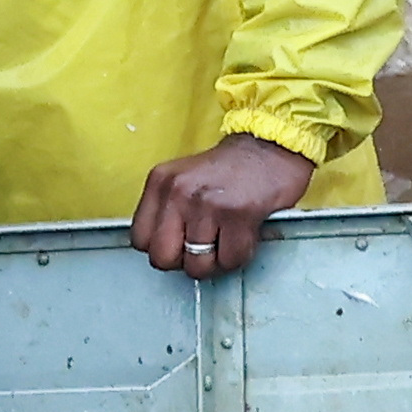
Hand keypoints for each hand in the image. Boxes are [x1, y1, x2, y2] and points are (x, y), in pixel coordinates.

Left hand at [132, 132, 316, 277]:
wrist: (271, 145)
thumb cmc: (230, 169)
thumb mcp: (184, 179)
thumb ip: (168, 210)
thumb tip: (164, 251)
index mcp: (160, 182)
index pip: (139, 239)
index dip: (162, 248)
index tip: (180, 242)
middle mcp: (178, 192)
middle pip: (162, 258)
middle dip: (184, 261)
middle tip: (204, 248)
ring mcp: (207, 204)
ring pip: (197, 265)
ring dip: (216, 261)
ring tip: (227, 240)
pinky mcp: (238, 214)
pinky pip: (230, 260)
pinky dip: (239, 256)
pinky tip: (244, 236)